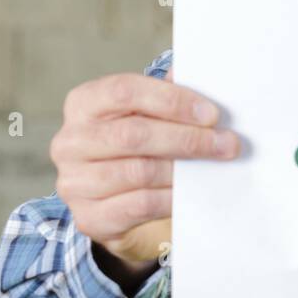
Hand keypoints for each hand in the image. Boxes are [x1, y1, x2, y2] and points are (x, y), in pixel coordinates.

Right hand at [50, 67, 238, 276]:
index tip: (211, 113)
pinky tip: (192, 191)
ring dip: (184, 170)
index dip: (172, 101)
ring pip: (138, 172)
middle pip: (133, 134)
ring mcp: (74, 182)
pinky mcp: (89, 217)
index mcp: (83, 104)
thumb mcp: (145, 115)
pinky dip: (172, 197)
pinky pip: (139, 205)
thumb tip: (206, 80)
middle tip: (227, 143)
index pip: (124, 91)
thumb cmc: (134, 147)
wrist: (114, 201)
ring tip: (214, 166)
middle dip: (188, 139)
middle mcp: (70, 142)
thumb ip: (168, 97)